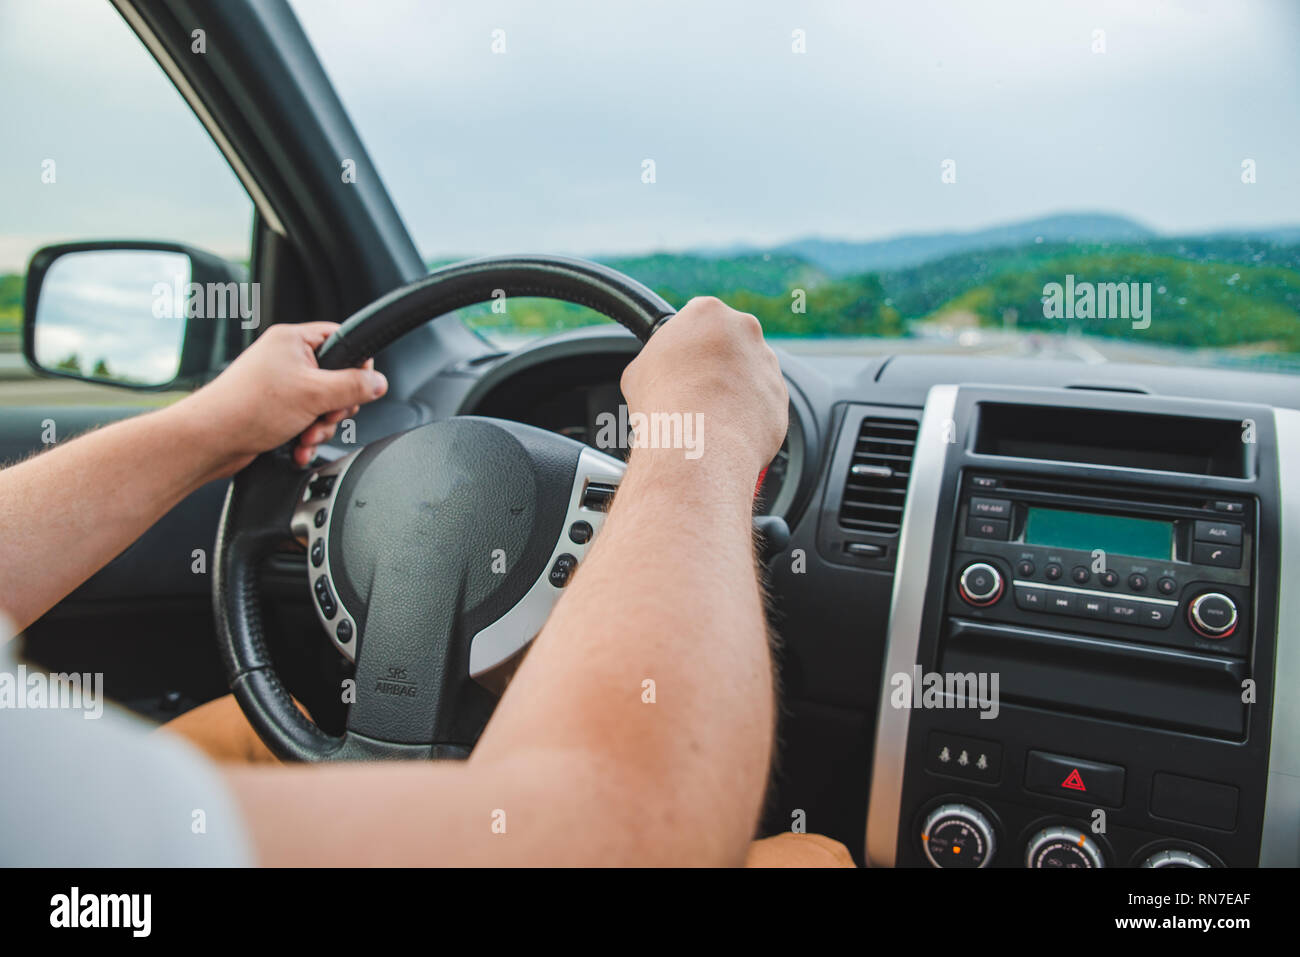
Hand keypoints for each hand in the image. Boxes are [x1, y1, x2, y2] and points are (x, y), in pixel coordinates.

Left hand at [174, 322, 388, 475]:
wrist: (209, 440)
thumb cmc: (247, 407)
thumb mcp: (314, 394)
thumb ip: (353, 386)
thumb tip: (379, 381)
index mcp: (293, 341)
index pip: (342, 340)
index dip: (356, 365)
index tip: (358, 387)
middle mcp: (286, 359)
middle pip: (337, 378)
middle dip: (336, 407)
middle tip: (324, 415)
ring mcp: (280, 385)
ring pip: (323, 405)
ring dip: (321, 426)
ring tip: (306, 434)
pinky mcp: (275, 409)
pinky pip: (305, 420)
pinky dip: (306, 436)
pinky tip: (298, 446)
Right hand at [620, 296, 786, 483]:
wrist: (696, 445)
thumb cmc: (663, 404)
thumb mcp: (639, 371)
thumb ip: (658, 360)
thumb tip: (657, 372)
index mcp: (708, 313)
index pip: (698, 319)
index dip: (686, 345)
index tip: (680, 363)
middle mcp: (745, 330)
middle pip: (728, 343)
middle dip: (714, 365)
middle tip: (692, 390)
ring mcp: (767, 363)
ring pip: (748, 373)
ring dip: (733, 390)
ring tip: (708, 416)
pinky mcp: (779, 397)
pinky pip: (762, 403)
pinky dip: (747, 415)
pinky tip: (724, 430)